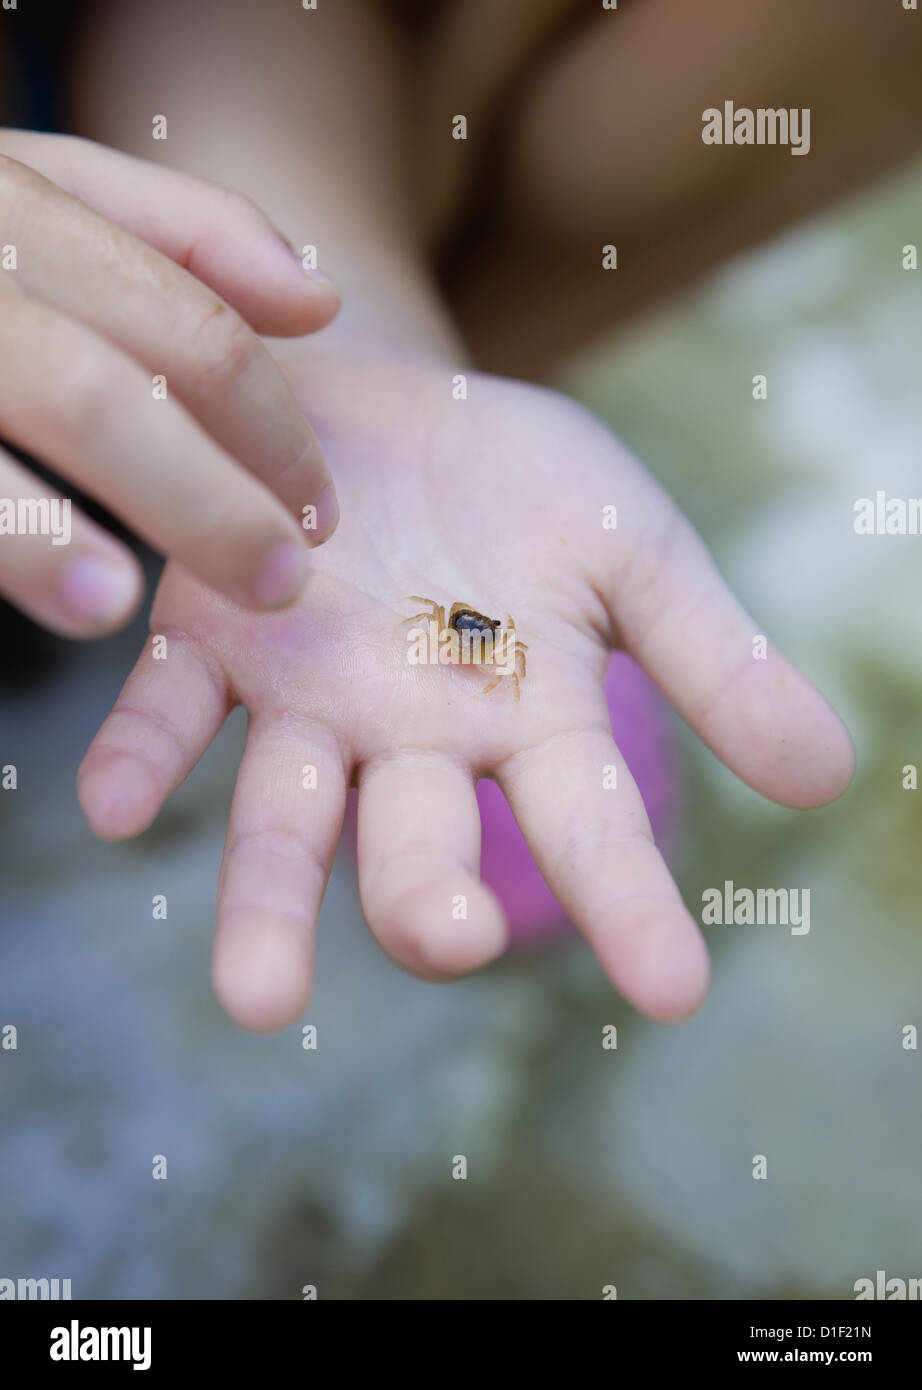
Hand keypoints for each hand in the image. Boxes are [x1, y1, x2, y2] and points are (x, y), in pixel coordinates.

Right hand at [0, 132, 340, 635]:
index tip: (318, 513)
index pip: (185, 325)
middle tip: (277, 583)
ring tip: (118, 611)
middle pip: (98, 386)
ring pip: (17, 405)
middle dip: (205, 498)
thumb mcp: (39, 196)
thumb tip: (319, 298)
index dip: (274, 430)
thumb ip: (178, 234)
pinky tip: (41, 588)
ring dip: (46, 532)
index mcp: (13, 203)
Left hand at [77, 354, 853, 1030]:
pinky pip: (171, 709)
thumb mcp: (636, 549)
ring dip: (268, 902)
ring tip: (258, 996)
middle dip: (428, 898)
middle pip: (417, 847)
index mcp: (527, 723)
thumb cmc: (526, 486)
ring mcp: (309, 700)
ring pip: (287, 818)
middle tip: (443, 940)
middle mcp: (414, 741)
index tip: (676, 990)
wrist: (402, 404)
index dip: (630, 905)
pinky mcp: (212, 638)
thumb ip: (715, 657)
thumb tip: (830, 772)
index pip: (589, 830)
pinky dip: (146, 756)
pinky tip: (114, 809)